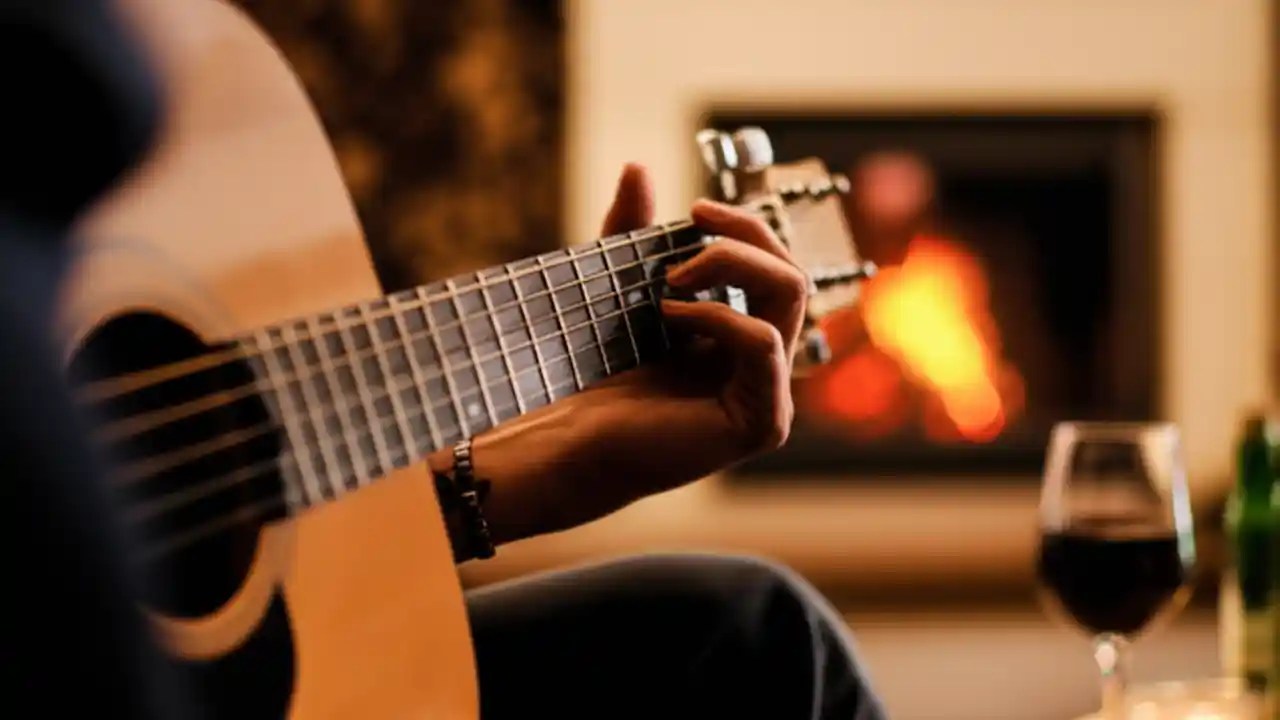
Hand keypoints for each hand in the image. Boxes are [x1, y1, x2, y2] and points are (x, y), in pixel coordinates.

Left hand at [433, 164, 807, 550]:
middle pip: (790, 272)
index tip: (692, 209)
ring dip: (730, 267)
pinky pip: (763, 343)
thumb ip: (632, 233)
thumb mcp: (620, 289)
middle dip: (743, 237)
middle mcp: (767, 364)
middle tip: (690, 227)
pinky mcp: (761, 422)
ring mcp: (771, 395)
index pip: (775, 265)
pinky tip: (669, 316)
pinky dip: (717, 316)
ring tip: (668, 281)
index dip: (744, 227)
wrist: (573, 441)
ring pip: (789, 296)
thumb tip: (637, 167)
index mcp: (744, 335)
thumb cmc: (598, 375)